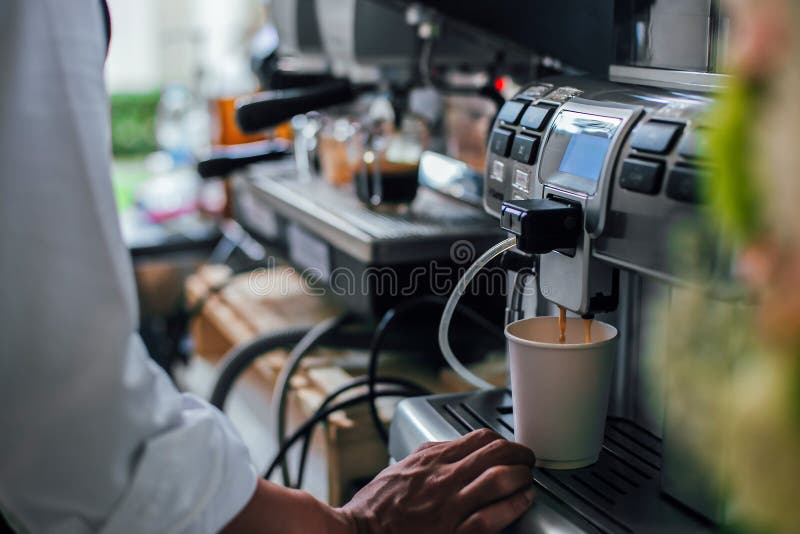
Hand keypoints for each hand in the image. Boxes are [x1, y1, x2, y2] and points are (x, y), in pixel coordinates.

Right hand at [339, 429, 535, 533]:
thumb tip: (452, 445)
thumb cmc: (376, 506)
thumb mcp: (402, 467)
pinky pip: (491, 516)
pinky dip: (513, 507)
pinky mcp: (453, 531)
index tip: (511, 449)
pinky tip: (521, 503)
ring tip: (528, 481)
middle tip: (528, 462)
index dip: (504, 441)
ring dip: (521, 478)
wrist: (358, 532)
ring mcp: (450, 504)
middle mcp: (444, 477)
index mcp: (431, 458)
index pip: (480, 438)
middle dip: (520, 455)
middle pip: (496, 453)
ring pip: (499, 479)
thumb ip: (430, 455)